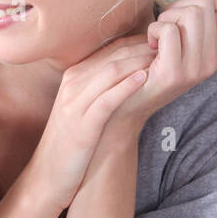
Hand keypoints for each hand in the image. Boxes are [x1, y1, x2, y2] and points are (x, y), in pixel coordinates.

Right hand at [22, 35, 155, 211]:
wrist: (48, 175)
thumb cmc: (72, 141)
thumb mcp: (83, 107)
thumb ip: (102, 87)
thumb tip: (133, 73)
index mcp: (73, 77)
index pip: (110, 50)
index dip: (138, 43)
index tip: (162, 42)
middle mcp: (72, 85)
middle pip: (112, 57)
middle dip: (143, 48)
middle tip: (169, 45)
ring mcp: (74, 104)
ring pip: (110, 72)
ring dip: (139, 62)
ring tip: (163, 57)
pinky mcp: (81, 125)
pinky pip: (107, 99)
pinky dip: (126, 86)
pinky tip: (145, 79)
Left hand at [105, 0, 216, 138]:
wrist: (130, 104)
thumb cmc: (151, 68)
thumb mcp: (182, 46)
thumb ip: (195, 25)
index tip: (183, 12)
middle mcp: (212, 61)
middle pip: (205, 5)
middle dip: (179, 6)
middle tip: (165, 24)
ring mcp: (195, 69)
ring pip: (191, 14)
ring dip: (167, 17)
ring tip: (158, 35)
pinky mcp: (174, 73)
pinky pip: (169, 30)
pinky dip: (154, 29)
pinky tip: (150, 44)